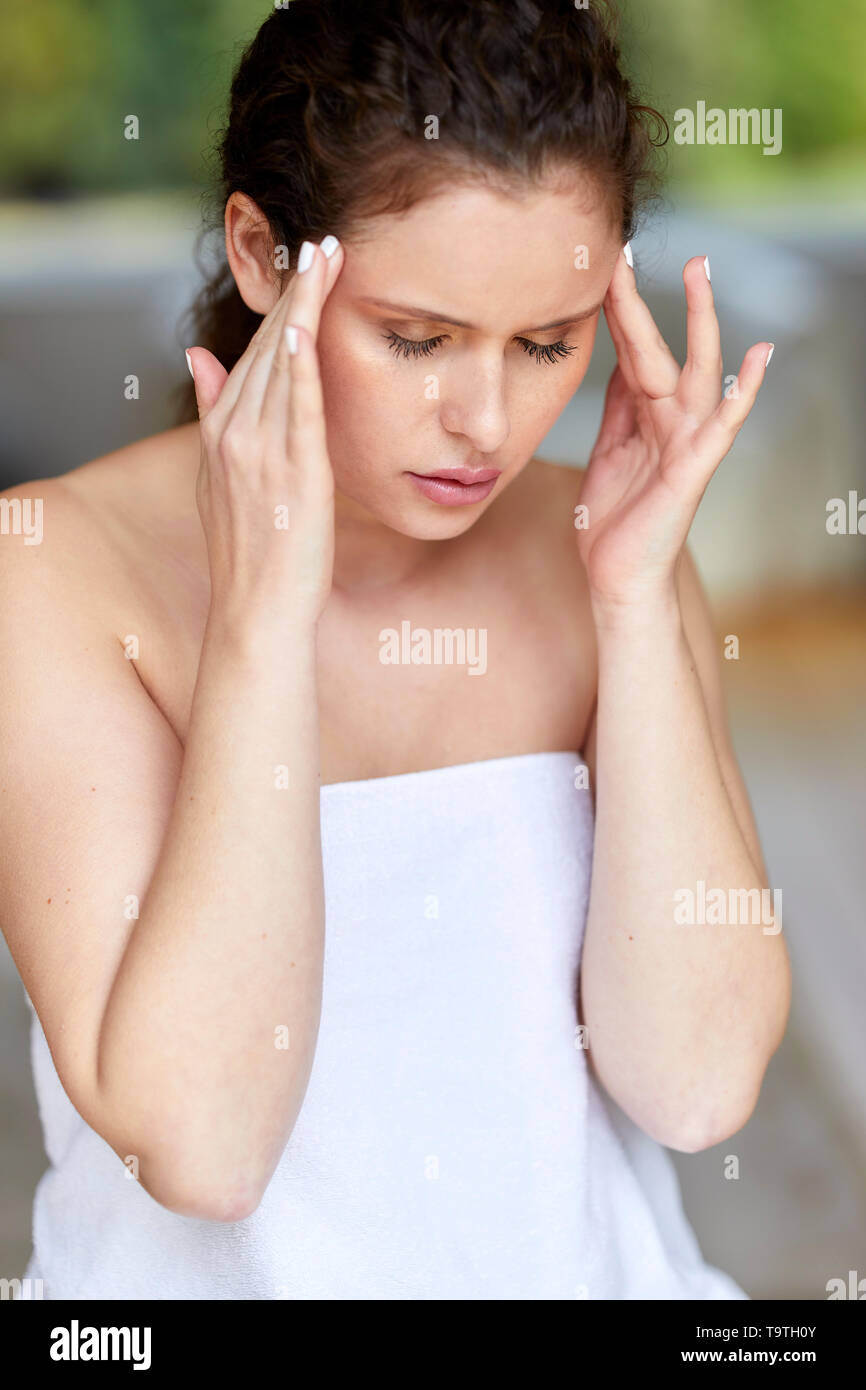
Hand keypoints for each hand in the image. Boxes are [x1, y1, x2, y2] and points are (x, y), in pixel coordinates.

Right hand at [187, 238, 343, 628]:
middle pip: (265, 348)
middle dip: (294, 292)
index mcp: (220, 432)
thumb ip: (212, 414)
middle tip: (322, 241)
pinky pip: (297, 406)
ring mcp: (260, 451)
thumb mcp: (220, 478)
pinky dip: (300, 362)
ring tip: (328, 259)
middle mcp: (234, 433)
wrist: (257, 609)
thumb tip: (196, 359)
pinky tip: (307, 323)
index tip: (302, 265)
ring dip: (304, 307)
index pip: (249, 354)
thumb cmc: (251, 551)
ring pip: (282, 364)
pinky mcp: (292, 472)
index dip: (277, 308)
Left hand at [575, 248, 772, 618]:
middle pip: (661, 349)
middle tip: (646, 250)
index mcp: (644, 416)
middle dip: (654, 301)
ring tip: (701, 273)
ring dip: (699, 322)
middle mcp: (670, 421)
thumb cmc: (614, 522)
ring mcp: (685, 442)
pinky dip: (744, 391)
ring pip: (695, 372)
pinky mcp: (694, 470)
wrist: (616, 579)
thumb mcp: (609, 452)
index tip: (603, 267)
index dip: (618, 311)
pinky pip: (722, 425)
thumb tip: (618, 363)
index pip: (631, 351)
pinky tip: (761, 358)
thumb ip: (617, 409)